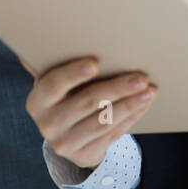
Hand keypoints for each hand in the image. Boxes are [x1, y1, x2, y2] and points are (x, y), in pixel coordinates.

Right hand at [23, 56, 156, 169]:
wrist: (66, 134)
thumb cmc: (64, 95)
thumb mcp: (56, 82)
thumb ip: (55, 62)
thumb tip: (54, 32)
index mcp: (37, 101)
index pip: (54, 85)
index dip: (74, 74)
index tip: (96, 63)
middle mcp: (47, 124)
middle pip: (86, 103)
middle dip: (116, 89)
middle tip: (140, 77)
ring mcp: (65, 144)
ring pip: (103, 121)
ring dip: (130, 105)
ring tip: (150, 90)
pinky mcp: (83, 155)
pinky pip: (112, 134)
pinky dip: (131, 117)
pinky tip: (144, 104)